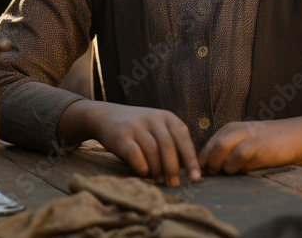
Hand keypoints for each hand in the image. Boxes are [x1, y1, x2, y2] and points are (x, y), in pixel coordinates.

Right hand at [59, 101, 199, 185]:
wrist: (106, 116)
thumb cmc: (139, 129)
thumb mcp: (158, 128)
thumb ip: (172, 143)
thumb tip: (186, 169)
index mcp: (167, 117)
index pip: (183, 138)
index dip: (190, 159)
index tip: (195, 177)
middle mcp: (153, 118)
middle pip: (168, 146)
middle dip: (173, 168)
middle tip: (173, 183)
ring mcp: (136, 126)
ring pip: (153, 151)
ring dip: (157, 170)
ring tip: (159, 180)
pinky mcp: (121, 136)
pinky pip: (135, 155)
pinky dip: (142, 167)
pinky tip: (144, 173)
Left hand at [199, 115, 301, 174]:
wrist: (296, 134)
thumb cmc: (270, 142)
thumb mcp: (245, 143)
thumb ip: (229, 153)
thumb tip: (210, 171)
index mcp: (229, 129)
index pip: (206, 147)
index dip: (202, 163)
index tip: (203, 176)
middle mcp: (235, 130)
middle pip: (210, 148)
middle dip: (207, 166)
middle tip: (212, 177)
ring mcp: (246, 136)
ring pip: (220, 149)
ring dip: (220, 166)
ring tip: (228, 172)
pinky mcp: (258, 144)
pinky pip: (238, 155)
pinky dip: (235, 166)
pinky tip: (241, 170)